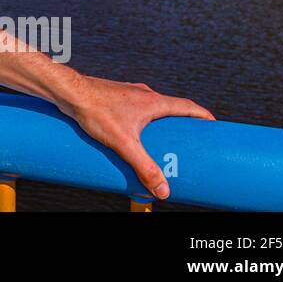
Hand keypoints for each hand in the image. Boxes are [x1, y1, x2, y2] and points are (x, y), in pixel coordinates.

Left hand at [55, 75, 215, 200]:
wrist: (68, 91)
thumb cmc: (95, 110)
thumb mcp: (124, 143)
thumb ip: (144, 167)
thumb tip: (163, 190)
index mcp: (153, 102)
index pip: (187, 106)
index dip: (203, 116)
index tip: (214, 126)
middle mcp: (144, 95)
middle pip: (172, 109)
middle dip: (183, 125)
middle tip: (189, 143)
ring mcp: (129, 95)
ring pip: (153, 110)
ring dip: (162, 124)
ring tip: (162, 143)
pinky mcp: (115, 98)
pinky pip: (137, 111)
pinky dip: (143, 122)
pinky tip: (133, 135)